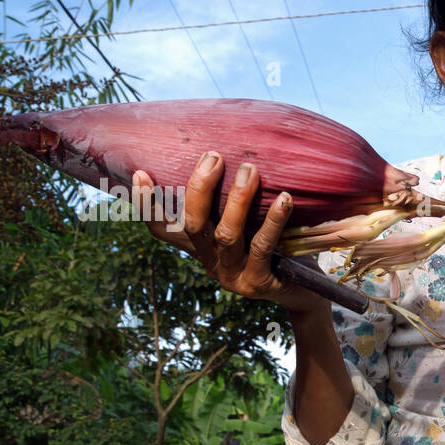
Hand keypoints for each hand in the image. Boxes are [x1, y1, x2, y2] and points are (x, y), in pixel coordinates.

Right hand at [130, 152, 329, 315]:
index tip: (139, 173)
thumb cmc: (278, 248)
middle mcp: (211, 262)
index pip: (162, 229)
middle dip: (199, 188)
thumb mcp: (251, 224)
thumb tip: (235, 153)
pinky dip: (272, 221)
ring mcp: (232, 275)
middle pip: (192, 224)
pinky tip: (284, 199)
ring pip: (225, 235)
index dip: (146, 205)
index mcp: (202, 246)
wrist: (304, 291)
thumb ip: (234, 202)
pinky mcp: (257, 283)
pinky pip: (262, 247)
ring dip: (237, 200)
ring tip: (250, 170)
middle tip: (214, 157)